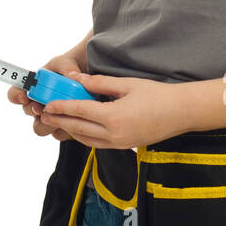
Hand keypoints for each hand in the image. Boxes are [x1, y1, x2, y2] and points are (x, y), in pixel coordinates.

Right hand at [7, 54, 81, 141]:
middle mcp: (38, 104)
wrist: (85, 81)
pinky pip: (58, 134)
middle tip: (43, 106)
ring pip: (40, 127)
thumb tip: (70, 75)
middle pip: (27, 112)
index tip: (24, 96)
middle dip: (34, 109)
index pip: (15, 94)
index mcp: (33, 87)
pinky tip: (76, 118)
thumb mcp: (67, 63)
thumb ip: (66, 66)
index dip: (16, 96)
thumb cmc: (70, 70)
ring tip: (62, 113)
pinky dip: (67, 127)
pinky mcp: (63, 128)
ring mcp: (49, 118)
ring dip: (49, 121)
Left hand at [37, 73, 185, 149]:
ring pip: (86, 139)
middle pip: (79, 127)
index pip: (80, 111)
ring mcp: (120, 143)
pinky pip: (97, 143)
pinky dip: (84, 135)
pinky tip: (78, 127)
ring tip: (57, 120)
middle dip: (60, 120)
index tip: (48, 104)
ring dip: (70, 129)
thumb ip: (99, 83)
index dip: (62, 107)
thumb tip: (77, 79)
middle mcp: (115, 134)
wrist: (181, 113)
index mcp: (114, 117)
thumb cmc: (157, 95)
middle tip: (44, 113)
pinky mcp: (124, 146)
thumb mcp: (127, 84)